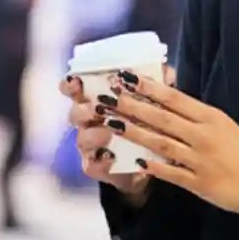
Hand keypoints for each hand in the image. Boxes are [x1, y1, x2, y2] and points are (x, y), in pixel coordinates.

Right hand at [61, 77, 151, 206]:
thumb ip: (157, 85)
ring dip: (93, 134)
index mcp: (97, 100)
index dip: (71, 84)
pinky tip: (112, 157)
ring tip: (108, 133)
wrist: (151, 163)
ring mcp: (90, 146)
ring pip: (82, 139)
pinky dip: (101, 161)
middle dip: (83, 109)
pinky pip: (92, 165)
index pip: (75, 89)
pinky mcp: (97, 167)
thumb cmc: (147, 125)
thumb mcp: (154, 102)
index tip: (77, 80)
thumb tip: (167, 72)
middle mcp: (89, 122)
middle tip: (96, 108)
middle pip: (74, 113)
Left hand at [103, 72, 238, 221]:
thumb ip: (195, 114)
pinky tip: (136, 161)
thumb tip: (165, 94)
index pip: (175, 98)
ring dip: (136, 133)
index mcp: (211, 117)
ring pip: (162, 143)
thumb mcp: (224, 124)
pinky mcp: (200, 184)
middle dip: (133, 107)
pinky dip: (154, 167)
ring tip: (113, 124)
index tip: (126, 77)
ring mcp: (201, 160)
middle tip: (108, 97)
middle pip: (163, 118)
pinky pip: (172, 173)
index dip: (149, 87)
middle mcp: (204, 135)